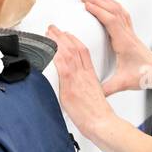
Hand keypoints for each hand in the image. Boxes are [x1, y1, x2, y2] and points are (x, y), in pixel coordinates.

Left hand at [46, 24, 114, 138]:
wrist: (102, 123)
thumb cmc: (98, 115)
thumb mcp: (93, 96)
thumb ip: (83, 88)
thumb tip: (73, 88)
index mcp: (90, 75)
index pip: (83, 51)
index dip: (74, 40)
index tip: (67, 34)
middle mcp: (84, 74)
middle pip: (74, 48)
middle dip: (63, 36)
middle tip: (54, 28)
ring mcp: (77, 79)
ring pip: (68, 53)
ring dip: (57, 41)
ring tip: (50, 32)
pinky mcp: (70, 87)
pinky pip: (63, 66)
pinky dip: (56, 55)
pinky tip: (50, 48)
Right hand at [80, 0, 151, 94]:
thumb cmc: (145, 75)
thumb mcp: (124, 84)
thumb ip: (108, 88)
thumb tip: (93, 92)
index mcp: (124, 43)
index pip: (111, 21)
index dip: (98, 11)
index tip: (85, 4)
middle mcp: (127, 34)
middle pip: (112, 10)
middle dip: (97, 0)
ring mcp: (130, 32)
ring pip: (118, 9)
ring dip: (104, 0)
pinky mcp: (130, 33)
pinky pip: (122, 13)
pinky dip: (113, 4)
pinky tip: (108, 1)